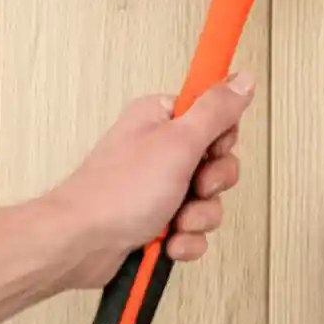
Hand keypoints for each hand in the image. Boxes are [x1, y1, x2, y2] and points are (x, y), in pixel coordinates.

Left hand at [47, 73, 254, 287]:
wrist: (81, 244)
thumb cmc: (116, 192)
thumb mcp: (179, 142)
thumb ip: (215, 110)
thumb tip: (242, 79)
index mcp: (162, 119)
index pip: (214, 116)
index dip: (222, 138)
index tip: (212, 149)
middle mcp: (160, 150)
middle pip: (217, 162)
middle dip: (213, 184)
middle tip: (196, 187)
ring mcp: (158, 187)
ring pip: (208, 200)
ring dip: (199, 217)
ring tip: (177, 222)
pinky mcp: (156, 220)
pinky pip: (192, 229)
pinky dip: (185, 240)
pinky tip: (169, 242)